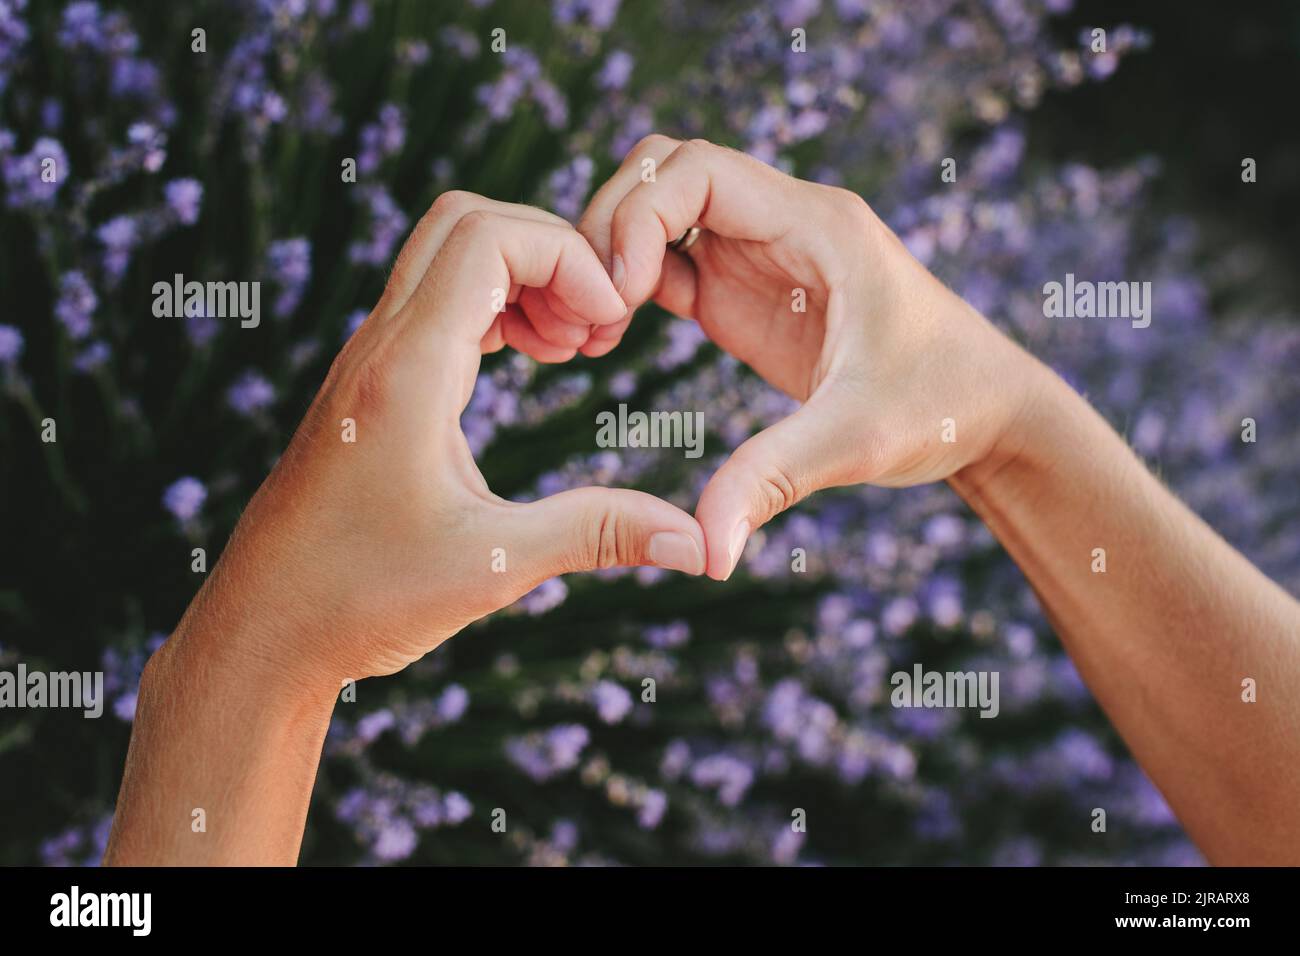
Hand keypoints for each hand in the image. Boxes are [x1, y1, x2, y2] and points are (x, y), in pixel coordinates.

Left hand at [193, 192, 706, 687]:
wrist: (262, 629)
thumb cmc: (361, 598)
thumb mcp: (495, 566)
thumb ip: (599, 535)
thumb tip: (698, 543)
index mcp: (408, 372)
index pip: (490, 237)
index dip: (570, 257)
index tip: (613, 322)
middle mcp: (380, 348)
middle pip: (466, 222)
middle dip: (550, 252)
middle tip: (599, 327)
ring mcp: (367, 363)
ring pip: (446, 258)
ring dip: (521, 278)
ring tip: (573, 347)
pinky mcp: (367, 388)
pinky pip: (433, 303)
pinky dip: (492, 307)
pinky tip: (529, 361)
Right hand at [577, 135, 1046, 579]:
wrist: (988, 413)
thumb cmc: (942, 407)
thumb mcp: (856, 440)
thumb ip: (771, 482)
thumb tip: (703, 553)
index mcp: (818, 225)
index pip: (696, 168)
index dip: (638, 217)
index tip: (618, 295)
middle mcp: (784, 223)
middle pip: (663, 171)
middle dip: (610, 226)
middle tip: (591, 311)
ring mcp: (762, 254)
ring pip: (658, 209)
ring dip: (612, 254)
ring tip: (593, 330)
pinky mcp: (747, 293)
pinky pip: (667, 259)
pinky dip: (628, 285)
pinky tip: (609, 339)